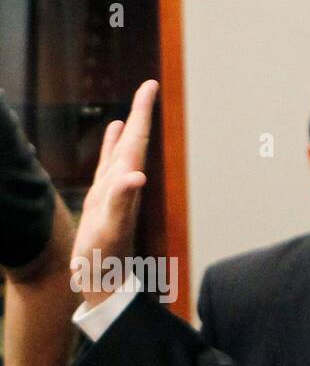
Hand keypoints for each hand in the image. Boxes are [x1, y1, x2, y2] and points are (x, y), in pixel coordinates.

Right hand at [71, 80, 157, 306]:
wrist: (103, 279)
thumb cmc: (104, 257)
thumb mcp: (111, 227)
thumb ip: (121, 201)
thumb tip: (135, 176)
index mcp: (126, 184)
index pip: (137, 141)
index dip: (143, 113)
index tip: (150, 86)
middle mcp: (123, 184)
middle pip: (134, 141)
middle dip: (140, 113)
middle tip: (148, 87)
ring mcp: (114, 192)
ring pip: (122, 152)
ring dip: (129, 130)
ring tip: (132, 110)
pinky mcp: (104, 200)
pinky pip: (109, 166)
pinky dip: (112, 148)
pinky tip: (115, 136)